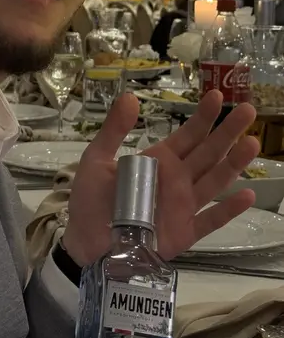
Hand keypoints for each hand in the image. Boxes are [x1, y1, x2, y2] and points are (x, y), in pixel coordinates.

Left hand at [62, 91, 258, 265]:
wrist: (84, 242)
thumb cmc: (90, 199)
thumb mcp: (96, 158)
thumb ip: (114, 130)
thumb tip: (130, 97)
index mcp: (159, 160)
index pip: (188, 134)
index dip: (203, 116)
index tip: (218, 95)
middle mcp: (177, 179)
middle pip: (208, 152)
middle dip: (228, 131)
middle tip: (248, 110)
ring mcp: (183, 206)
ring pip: (215, 181)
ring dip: (233, 163)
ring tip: (252, 143)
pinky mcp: (184, 233)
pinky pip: (210, 220)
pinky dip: (228, 209)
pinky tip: (246, 195)